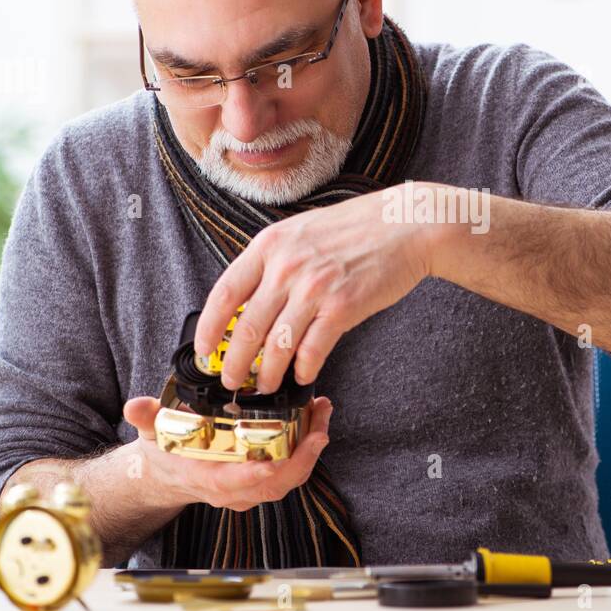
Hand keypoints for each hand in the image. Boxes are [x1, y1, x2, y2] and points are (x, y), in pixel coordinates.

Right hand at [122, 394, 333, 511]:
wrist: (168, 476)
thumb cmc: (164, 453)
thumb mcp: (151, 433)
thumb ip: (147, 418)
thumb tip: (135, 405)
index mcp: (208, 480)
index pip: (236, 483)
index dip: (257, 474)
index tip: (277, 460)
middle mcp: (234, 491)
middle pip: (276, 485)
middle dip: (303, 458)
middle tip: (319, 427)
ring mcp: (251, 490)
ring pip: (290, 480)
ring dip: (312, 451)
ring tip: (322, 415)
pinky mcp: (263, 482)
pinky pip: (292, 472)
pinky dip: (307, 450)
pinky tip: (315, 421)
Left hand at [194, 188, 438, 391]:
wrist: (406, 225)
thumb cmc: (357, 228)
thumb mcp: (302, 232)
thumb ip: (274, 262)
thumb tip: (250, 302)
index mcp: (270, 245)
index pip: (225, 293)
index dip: (209, 328)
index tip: (204, 350)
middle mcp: (287, 266)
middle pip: (247, 327)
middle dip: (234, 363)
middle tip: (231, 380)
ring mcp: (315, 288)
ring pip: (277, 345)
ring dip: (268, 374)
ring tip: (266, 385)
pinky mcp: (343, 307)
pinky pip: (313, 350)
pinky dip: (304, 368)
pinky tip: (303, 374)